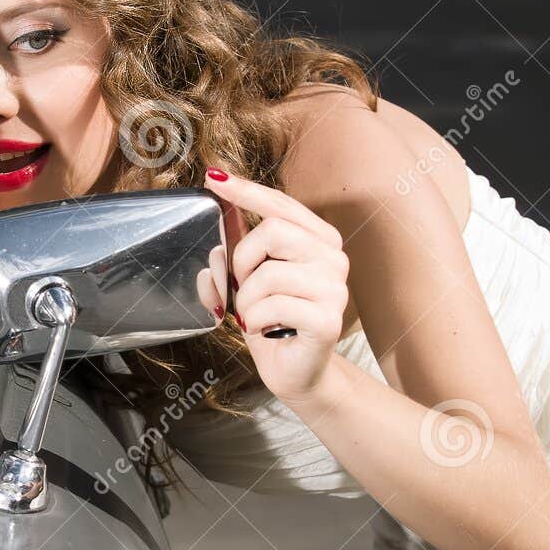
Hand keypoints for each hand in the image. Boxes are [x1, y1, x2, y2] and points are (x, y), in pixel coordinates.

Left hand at [195, 168, 348, 404]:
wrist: (295, 373)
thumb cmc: (272, 322)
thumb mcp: (248, 279)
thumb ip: (237, 250)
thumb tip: (218, 226)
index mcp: (318, 240)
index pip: (281, 205)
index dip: (245, 190)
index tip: (214, 177)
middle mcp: (334, 258)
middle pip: (273, 231)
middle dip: (243, 261)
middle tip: (242, 287)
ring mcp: (335, 288)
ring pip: (268, 273)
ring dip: (246, 300)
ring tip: (254, 316)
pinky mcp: (328, 319)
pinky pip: (272, 306)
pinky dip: (255, 320)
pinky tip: (265, 330)